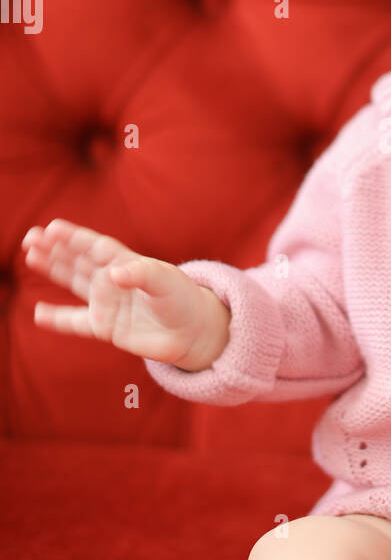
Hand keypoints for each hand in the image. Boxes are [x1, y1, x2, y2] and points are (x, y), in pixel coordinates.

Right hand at [21, 218, 228, 369]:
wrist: (192, 331)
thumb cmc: (182, 299)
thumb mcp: (166, 281)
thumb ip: (141, 275)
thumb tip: (113, 275)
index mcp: (126, 262)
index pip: (95, 246)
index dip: (75, 237)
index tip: (53, 228)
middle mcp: (112, 280)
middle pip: (78, 260)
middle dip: (55, 248)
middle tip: (31, 237)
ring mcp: (106, 302)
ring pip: (73, 282)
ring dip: (53, 269)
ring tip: (30, 256)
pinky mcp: (105, 327)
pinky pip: (76, 322)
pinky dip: (57, 319)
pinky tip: (38, 313)